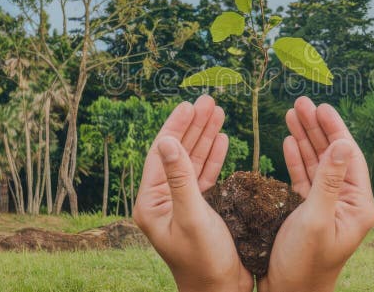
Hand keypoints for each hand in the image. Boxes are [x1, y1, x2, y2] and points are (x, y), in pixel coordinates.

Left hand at [133, 95, 252, 291]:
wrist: (220, 291)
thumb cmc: (204, 260)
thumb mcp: (192, 216)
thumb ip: (181, 178)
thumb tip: (166, 141)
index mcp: (151, 202)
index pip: (162, 154)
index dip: (176, 127)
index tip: (189, 104)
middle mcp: (163, 200)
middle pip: (178, 153)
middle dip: (193, 126)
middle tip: (208, 100)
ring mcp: (181, 204)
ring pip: (193, 162)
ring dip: (205, 137)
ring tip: (218, 112)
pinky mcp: (200, 209)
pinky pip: (205, 176)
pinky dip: (214, 157)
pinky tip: (222, 139)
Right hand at [258, 96, 373, 291]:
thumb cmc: (304, 263)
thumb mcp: (316, 219)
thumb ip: (328, 181)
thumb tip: (343, 143)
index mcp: (357, 205)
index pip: (348, 157)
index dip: (334, 129)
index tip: (321, 107)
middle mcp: (345, 203)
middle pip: (331, 155)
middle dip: (316, 128)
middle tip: (301, 102)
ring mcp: (327, 206)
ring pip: (316, 163)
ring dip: (304, 138)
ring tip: (291, 113)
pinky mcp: (308, 211)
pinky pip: (304, 178)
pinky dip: (295, 158)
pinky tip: (288, 141)